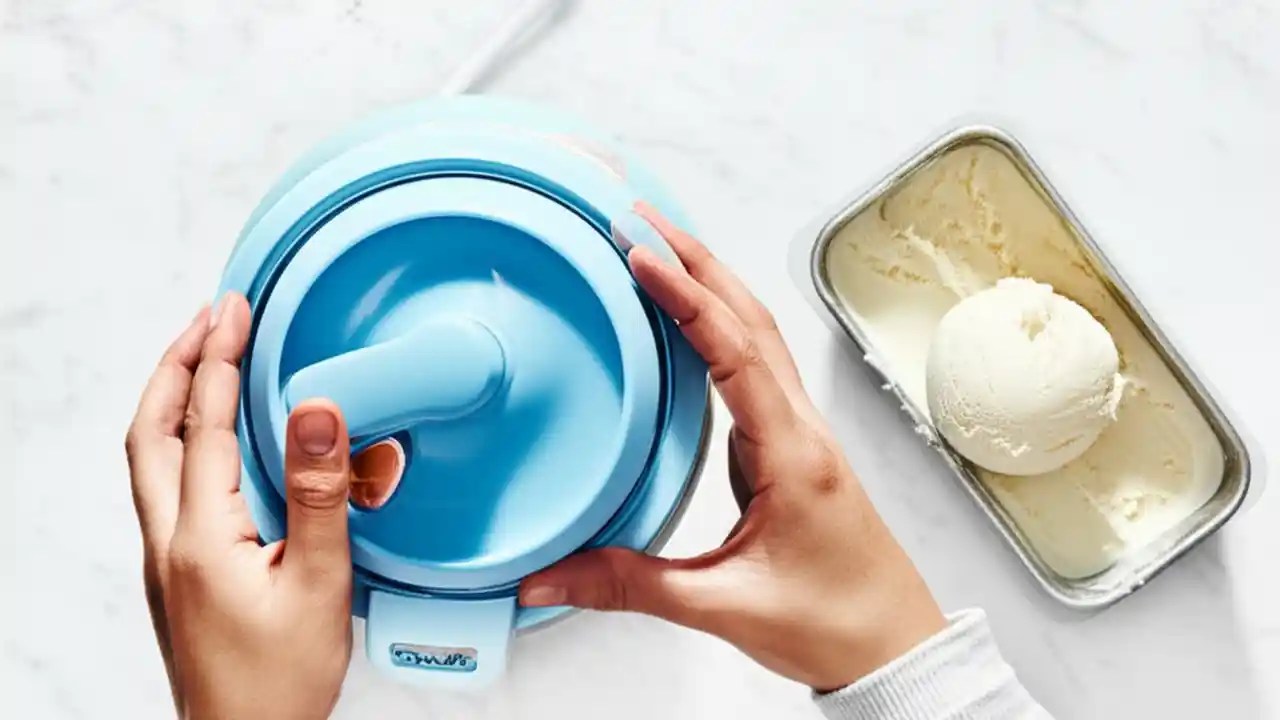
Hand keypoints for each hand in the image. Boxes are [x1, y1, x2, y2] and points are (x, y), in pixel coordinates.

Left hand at [125, 294, 390, 718]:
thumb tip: (316, 412)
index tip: (234, 308)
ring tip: (206, 361)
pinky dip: (182, 439)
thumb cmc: (279, 684)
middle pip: (150, 431)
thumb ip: (319, 495)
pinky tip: (213, 442)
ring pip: (150, 458)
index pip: (204, 425)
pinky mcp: (179, 576)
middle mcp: (169, 542)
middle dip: (177, 364)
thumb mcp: (319, 585)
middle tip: (209, 319)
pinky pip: (166, 485)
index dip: (219, 358)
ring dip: (174, 399)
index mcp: (200, 536)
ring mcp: (167, 560)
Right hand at [519, 204, 946, 691]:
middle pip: (752, 318)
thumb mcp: (721, 606)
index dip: (686, 297)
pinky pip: (754, 365)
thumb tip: (548, 576)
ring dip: (712, 282)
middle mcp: (800, 430)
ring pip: (758, 334)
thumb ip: (629, 586)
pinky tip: (691, 322)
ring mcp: (799, 434)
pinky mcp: (789, 447)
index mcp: (792, 454)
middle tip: (640, 216)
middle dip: (697, 258)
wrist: (891, 646)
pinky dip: (720, 324)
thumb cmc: (832, 622)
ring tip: (659, 246)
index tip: (641, 254)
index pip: (734, 352)